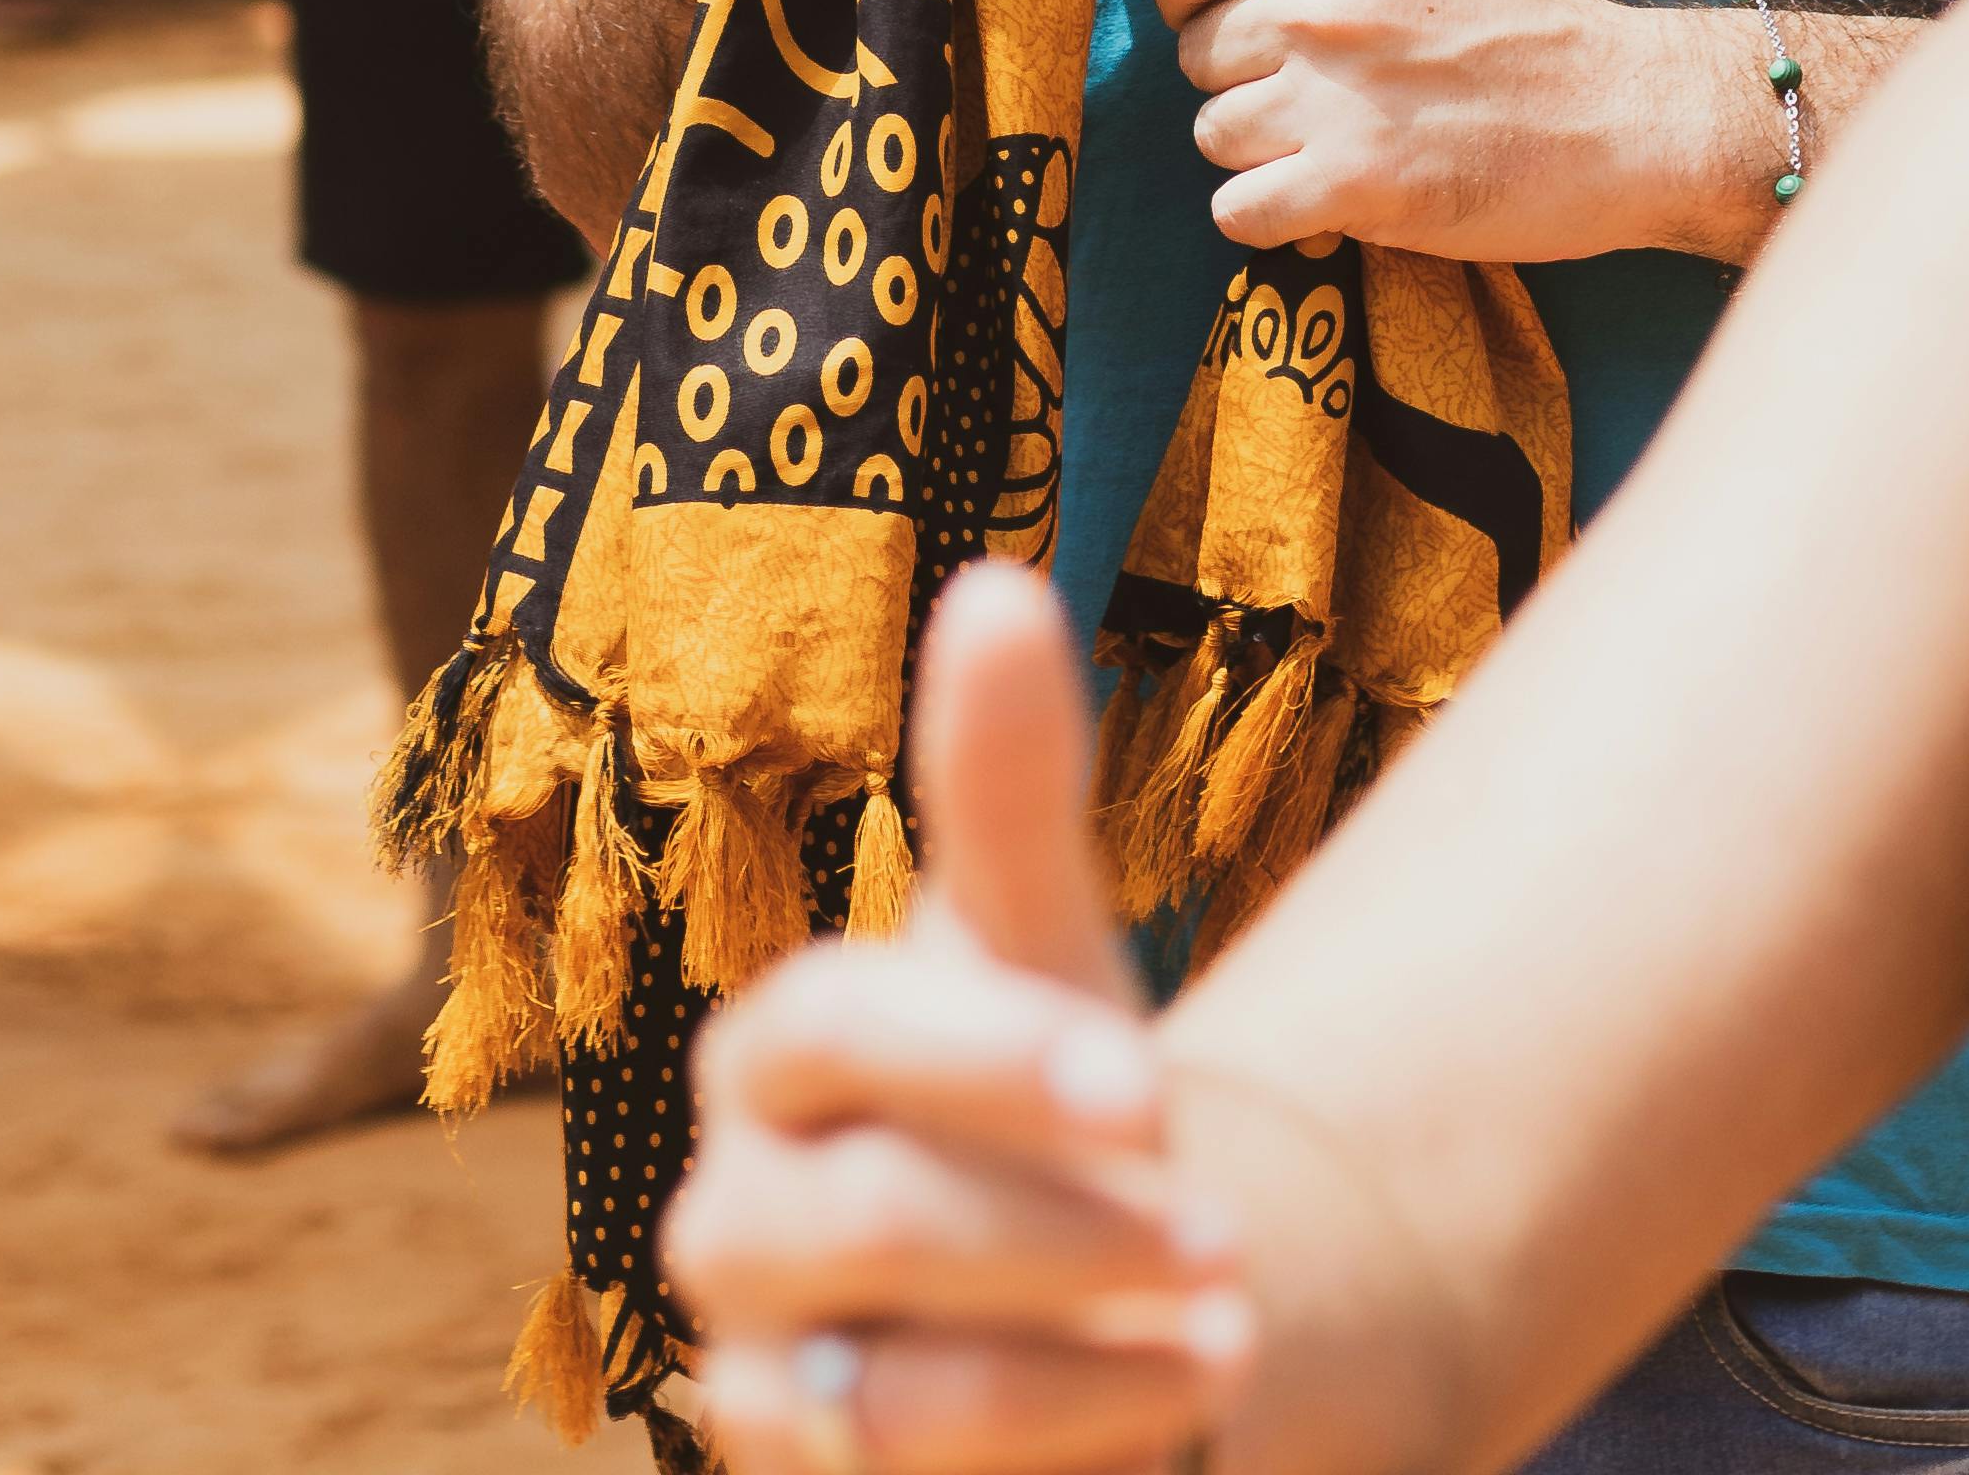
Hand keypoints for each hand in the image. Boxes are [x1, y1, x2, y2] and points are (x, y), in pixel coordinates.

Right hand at [676, 565, 1249, 1474]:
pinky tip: (1174, 1421)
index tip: (1158, 1089)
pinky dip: (1063, 1459)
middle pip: (863, 1219)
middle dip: (1066, 1231)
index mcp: (773, 1052)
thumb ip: (1010, 784)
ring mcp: (759, 1381)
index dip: (990, 1060)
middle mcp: (732, 1217)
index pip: (838, 1029)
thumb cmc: (1051, 1102)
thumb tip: (995, 581)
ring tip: (1234, 1337)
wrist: (1085, 1299)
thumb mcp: (1046, 943)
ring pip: (884, 1400)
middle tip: (1236, 1234)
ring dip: (1084, 1373)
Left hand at [1144, 0, 1746, 263]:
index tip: (1237, 18)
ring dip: (1260, 147)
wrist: (1624, 114)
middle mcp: (1327, 1)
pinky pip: (1236, 209)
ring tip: (1333, 139)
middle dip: (1242, 75)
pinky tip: (1325, 196)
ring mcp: (1335, 95)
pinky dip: (1271, 213)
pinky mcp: (1354, 184)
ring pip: (1212, 132)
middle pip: (1194, 52)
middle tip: (1321, 88)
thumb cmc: (1517, 12)